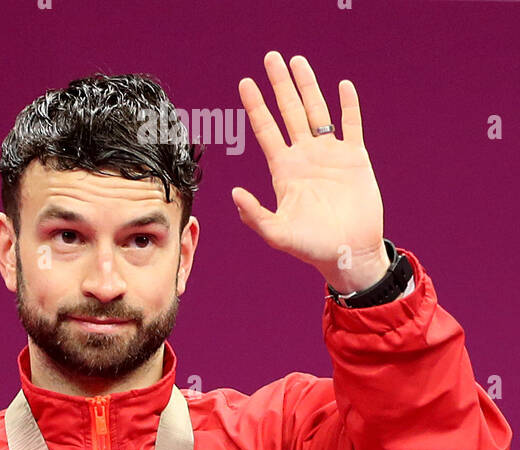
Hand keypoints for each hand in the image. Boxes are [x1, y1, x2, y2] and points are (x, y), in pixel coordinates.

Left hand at [233, 52, 387, 290]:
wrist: (347, 251)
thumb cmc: (310, 248)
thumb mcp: (277, 234)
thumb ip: (255, 215)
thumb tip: (234, 195)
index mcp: (284, 171)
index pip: (266, 131)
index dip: (256, 107)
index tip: (245, 83)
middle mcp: (305, 157)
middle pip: (289, 112)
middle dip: (279, 85)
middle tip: (270, 58)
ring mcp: (330, 155)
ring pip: (317, 111)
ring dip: (308, 86)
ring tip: (297, 61)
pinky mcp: (355, 158)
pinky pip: (351, 125)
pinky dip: (348, 106)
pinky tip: (343, 86)